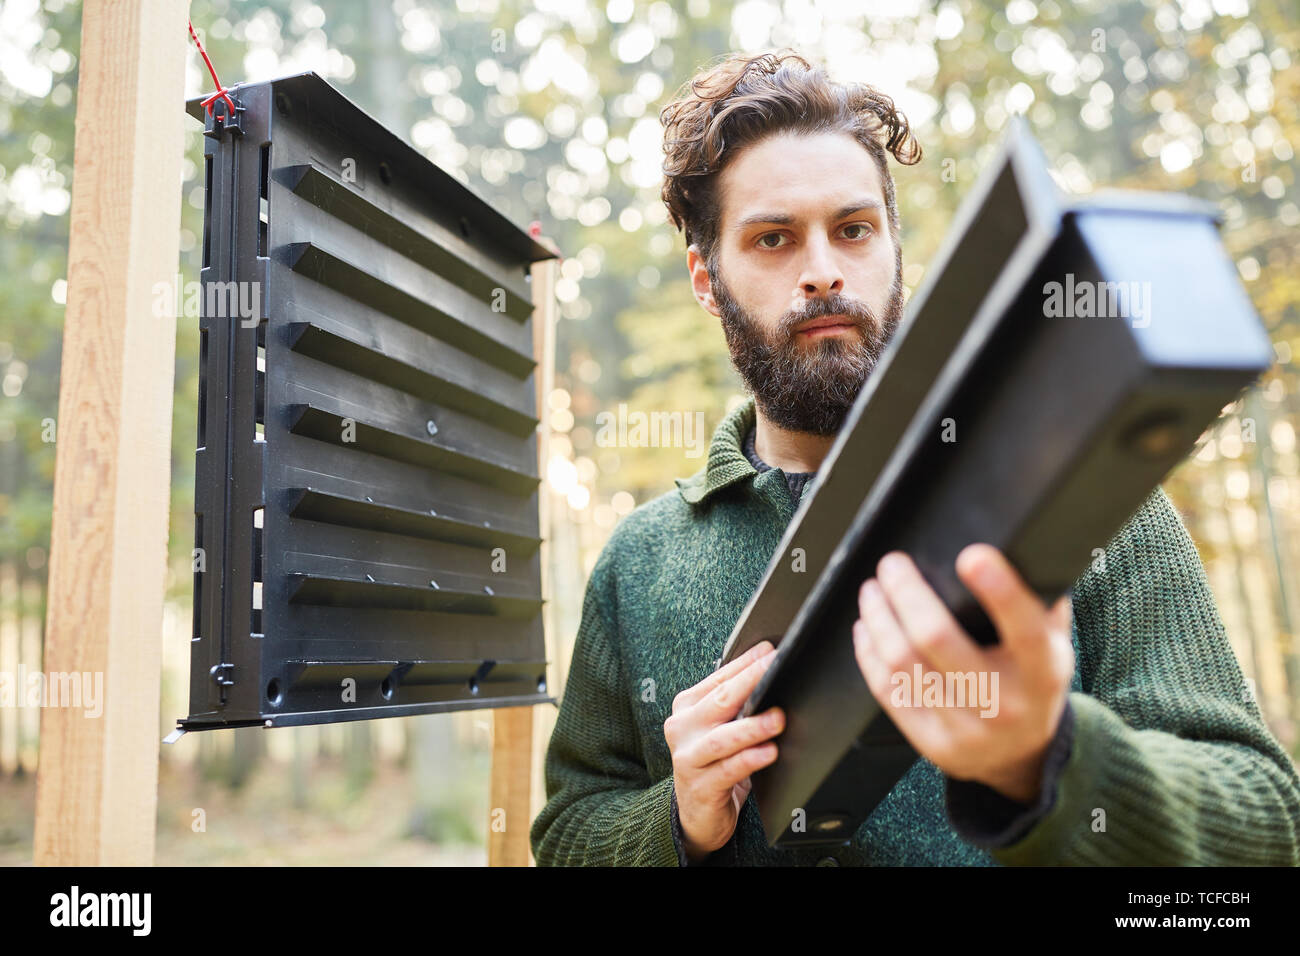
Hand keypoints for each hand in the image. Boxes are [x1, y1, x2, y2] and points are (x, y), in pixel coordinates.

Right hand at [664, 641, 783, 860]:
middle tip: (775, 669)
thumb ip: (735, 701)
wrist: (695, 813)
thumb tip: (767, 663)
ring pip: (722, 738)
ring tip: (778, 718)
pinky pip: (728, 770)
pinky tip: (769, 752)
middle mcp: (683, 728)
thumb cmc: (713, 763)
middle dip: (750, 682)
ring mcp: (688, 758)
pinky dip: (749, 760)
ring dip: (752, 727)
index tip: (770, 650)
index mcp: (687, 706)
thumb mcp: (720, 727)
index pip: (720, 678)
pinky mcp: (700, 787)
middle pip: (720, 701)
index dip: (746, 663)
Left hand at [851, 545, 1073, 802]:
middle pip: (937, 639)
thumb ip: (1040, 602)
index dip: (999, 591)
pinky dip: (869, 651)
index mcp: (1043, 673)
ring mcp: (965, 729)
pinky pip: (887, 690)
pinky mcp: (930, 742)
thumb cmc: (1032, 682)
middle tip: (892, 564)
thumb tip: (1020, 546)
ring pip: (902, 663)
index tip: (971, 555)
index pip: (1023, 628)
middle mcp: (1004, 704)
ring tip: (873, 591)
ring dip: (878, 617)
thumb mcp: (1053, 645)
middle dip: (906, 592)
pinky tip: (867, 628)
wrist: (1021, 755)